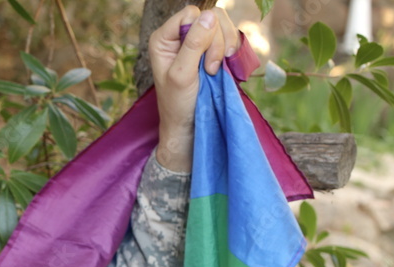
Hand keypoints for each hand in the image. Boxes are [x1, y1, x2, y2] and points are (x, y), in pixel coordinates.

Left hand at [149, 6, 242, 171]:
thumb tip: (208, 15)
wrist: (188, 124)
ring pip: (221, 24)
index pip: (191, 14)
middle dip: (217, 42)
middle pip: (210, 17)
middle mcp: (178, 35)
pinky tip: (224, 65)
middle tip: (212, 69)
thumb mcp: (182, 74)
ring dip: (225, 46)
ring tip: (216, 70)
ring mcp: (195, 41)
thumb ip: (193, 44)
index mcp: (163, 38)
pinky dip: (230, 49)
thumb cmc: (178, 103)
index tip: (204, 61)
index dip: (203, 32)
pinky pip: (228, 36)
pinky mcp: (210, 49)